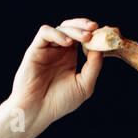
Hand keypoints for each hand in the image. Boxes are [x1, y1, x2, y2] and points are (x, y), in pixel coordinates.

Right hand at [7, 18, 102, 134]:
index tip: (103, 34)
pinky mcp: (35, 50)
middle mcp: (58, 51)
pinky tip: (68, 43)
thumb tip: (100, 48)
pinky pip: (45, 33)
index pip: (82, 37)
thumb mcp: (84, 85)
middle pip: (72, 28)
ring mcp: (47, 49)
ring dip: (74, 29)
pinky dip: (57, 34)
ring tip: (85, 37)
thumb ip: (94, 66)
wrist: (38, 112)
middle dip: (84, 25)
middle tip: (95, 28)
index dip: (92, 33)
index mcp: (69, 58)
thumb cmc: (59, 103)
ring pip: (60, 28)